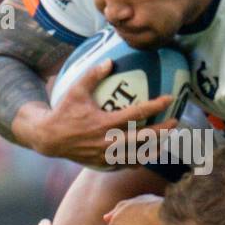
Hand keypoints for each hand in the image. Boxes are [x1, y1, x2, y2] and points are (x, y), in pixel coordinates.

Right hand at [34, 61, 178, 167]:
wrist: (49, 138)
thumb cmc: (63, 112)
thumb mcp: (76, 90)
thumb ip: (93, 75)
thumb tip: (110, 61)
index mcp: (104, 122)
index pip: (136, 113)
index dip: (155, 106)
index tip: (170, 99)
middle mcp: (108, 141)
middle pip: (143, 137)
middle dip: (162, 130)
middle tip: (175, 122)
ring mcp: (107, 154)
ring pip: (138, 154)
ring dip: (154, 147)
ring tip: (166, 140)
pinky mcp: (103, 163)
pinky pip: (126, 163)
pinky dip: (139, 159)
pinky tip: (147, 153)